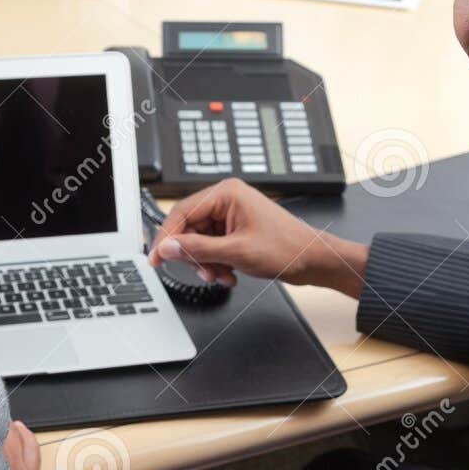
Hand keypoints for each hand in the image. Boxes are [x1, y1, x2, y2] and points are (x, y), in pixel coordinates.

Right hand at [149, 178, 368, 297]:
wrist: (312, 261)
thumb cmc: (287, 248)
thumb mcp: (236, 252)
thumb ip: (198, 249)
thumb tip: (167, 247)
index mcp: (226, 193)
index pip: (181, 212)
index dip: (166, 237)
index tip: (156, 258)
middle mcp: (227, 200)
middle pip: (189, 229)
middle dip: (194, 255)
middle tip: (202, 272)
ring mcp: (231, 216)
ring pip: (200, 242)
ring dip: (207, 263)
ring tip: (222, 276)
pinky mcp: (236, 231)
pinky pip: (213, 248)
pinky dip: (217, 264)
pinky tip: (230, 275)